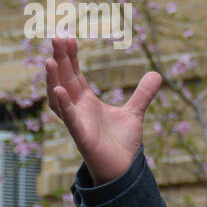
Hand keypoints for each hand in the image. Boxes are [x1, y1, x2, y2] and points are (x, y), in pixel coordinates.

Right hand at [44, 36, 161, 184]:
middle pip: (65, 79)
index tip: (67, 36)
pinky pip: (69, 119)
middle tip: (56, 36)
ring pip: (59, 98)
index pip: (75, 73)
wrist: (123, 170)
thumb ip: (143, 94)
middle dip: (60, 59)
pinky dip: (63, 105)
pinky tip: (58, 90)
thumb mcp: (134, 113)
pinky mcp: (81, 136)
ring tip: (49, 60)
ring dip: (53, 79)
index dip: (71, 56)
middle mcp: (77, 109)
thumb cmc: (121, 143)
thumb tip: (156, 73)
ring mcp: (77, 122)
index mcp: (86, 101)